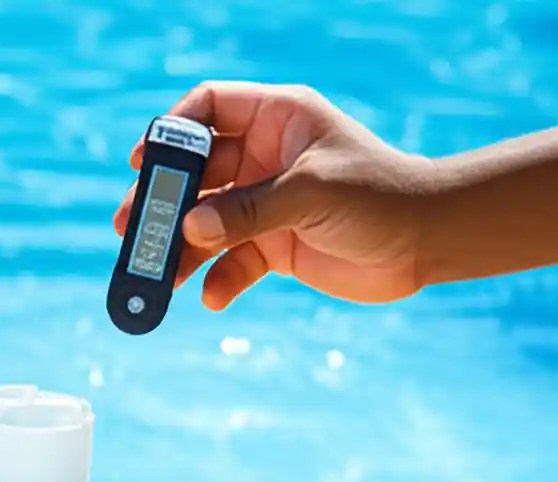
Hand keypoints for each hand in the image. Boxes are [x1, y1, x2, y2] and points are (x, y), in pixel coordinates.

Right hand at [113, 82, 438, 308]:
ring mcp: (265, 202)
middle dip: (161, 200)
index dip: (171, 129)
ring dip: (179, 247)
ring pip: (205, 221)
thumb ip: (248, 211)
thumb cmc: (380, 194)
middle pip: (195, 172)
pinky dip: (217, 279)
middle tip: (130, 225)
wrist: (427, 242)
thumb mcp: (310, 193)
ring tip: (155, 273)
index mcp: (276, 119)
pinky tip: (212, 297)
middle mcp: (264, 157)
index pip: (208, 109)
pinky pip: (230, 261)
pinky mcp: (273, 244)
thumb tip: (190, 228)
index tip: (142, 160)